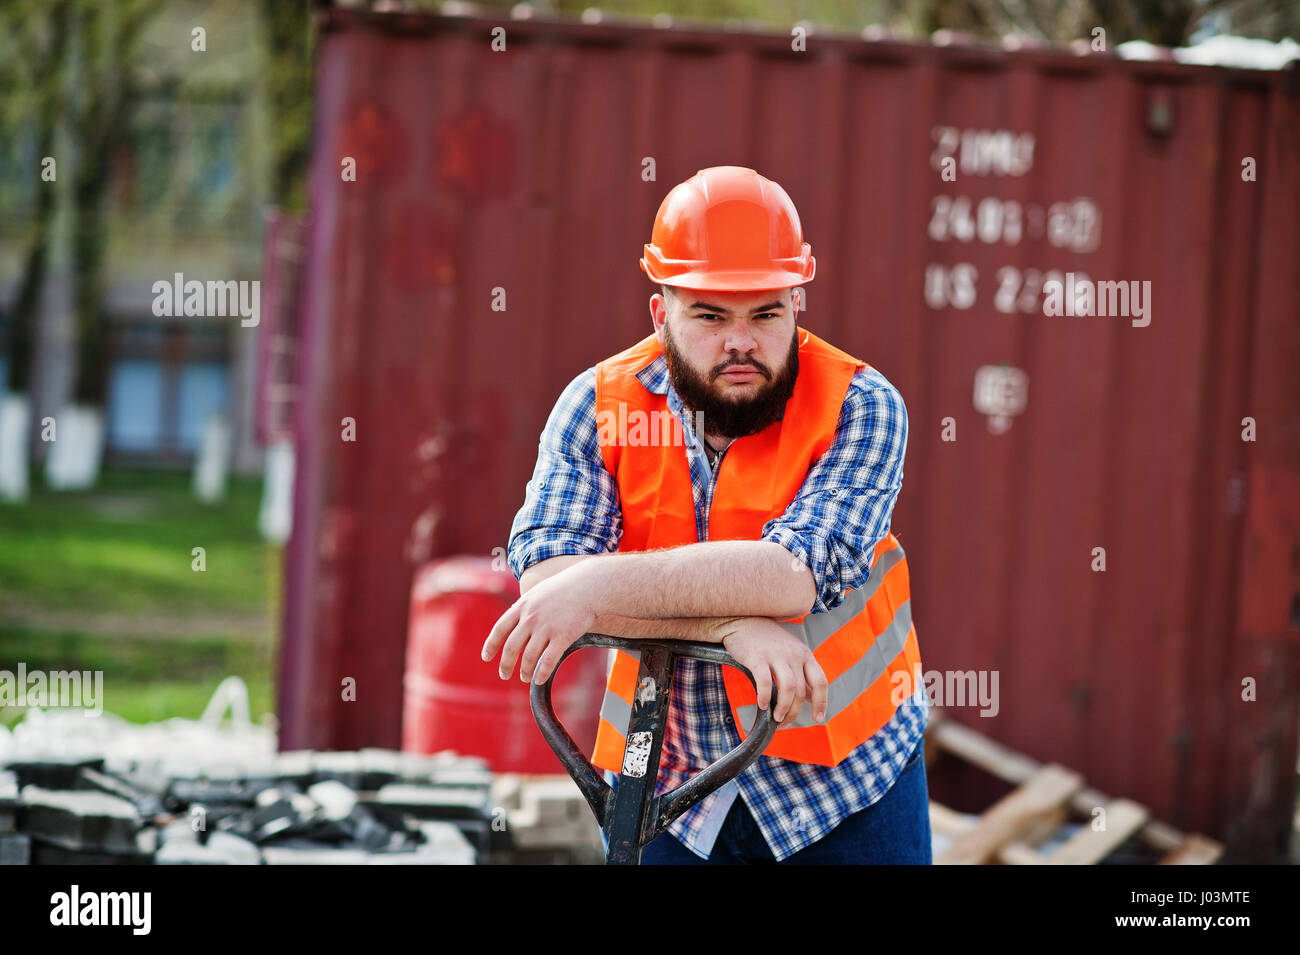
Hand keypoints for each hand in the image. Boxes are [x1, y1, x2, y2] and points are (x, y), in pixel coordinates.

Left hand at [481, 564, 597, 683]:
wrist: (589, 586)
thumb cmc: (566, 588)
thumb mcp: (539, 592)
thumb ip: (526, 608)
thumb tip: (517, 623)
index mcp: (522, 606)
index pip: (500, 629)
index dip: (491, 645)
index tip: (486, 657)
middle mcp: (531, 618)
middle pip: (511, 647)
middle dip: (505, 664)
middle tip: (504, 674)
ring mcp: (546, 628)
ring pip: (529, 657)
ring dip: (524, 671)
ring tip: (524, 677)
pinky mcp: (562, 637)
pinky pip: (548, 661)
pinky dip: (541, 673)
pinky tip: (539, 680)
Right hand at [720, 618, 827, 725]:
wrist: (742, 620)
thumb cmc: (767, 640)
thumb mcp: (791, 652)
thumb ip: (802, 673)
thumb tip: (811, 698)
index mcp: (805, 654)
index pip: (820, 682)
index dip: (821, 703)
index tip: (818, 718)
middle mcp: (794, 654)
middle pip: (801, 691)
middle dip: (795, 712)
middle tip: (785, 723)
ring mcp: (776, 655)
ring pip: (788, 689)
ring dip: (783, 708)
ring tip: (775, 718)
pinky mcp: (758, 658)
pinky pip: (765, 683)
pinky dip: (765, 697)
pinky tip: (762, 705)